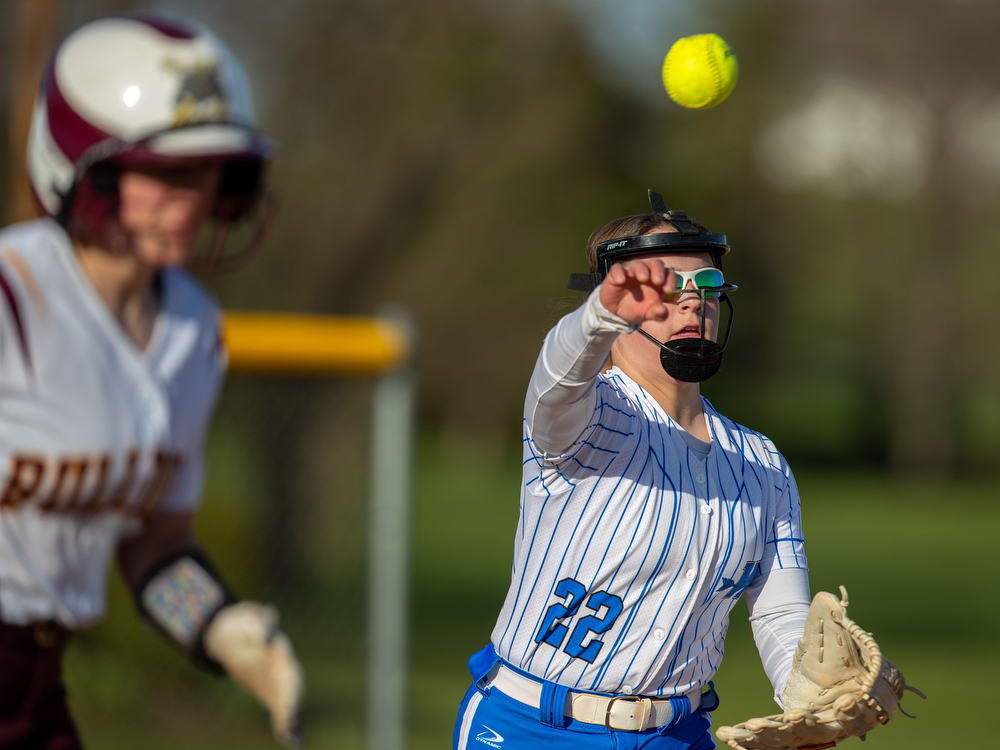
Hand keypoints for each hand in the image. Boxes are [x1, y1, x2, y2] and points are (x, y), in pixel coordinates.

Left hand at [203, 601, 304, 747]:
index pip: (290, 675)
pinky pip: (281, 709)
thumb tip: (271, 615)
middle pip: (293, 693)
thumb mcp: (246, 618)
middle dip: (292, 711)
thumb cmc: (240, 624)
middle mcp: (284, 668)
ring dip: (293, 722)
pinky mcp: (271, 690)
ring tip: (295, 743)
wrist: (232, 633)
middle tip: (289, 730)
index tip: (288, 710)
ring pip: (290, 704)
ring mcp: (279, 680)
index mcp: (281, 653)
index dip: (291, 693)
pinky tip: (290, 740)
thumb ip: (259, 621)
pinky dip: (286, 724)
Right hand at [598, 260, 676, 324]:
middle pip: (655, 264)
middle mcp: (647, 273)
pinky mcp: (615, 275)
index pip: (669, 274)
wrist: (617, 313)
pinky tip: (621, 281)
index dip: (671, 279)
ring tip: (643, 278)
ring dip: (641, 269)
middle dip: (658, 270)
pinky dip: (619, 272)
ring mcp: (631, 272)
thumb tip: (663, 311)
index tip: (669, 290)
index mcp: (658, 282)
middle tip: (658, 280)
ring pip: (638, 264)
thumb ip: (658, 314)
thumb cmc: (637, 308)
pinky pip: (617, 268)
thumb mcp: (648, 314)